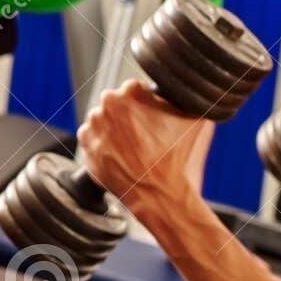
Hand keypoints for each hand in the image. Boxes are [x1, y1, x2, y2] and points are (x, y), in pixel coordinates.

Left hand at [78, 79, 206, 210]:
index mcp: (131, 92)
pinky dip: (102, 143)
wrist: (158, 192)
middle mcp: (107, 105)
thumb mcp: (194, 116)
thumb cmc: (178, 155)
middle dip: (127, 113)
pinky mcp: (85, 145)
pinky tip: (120, 153)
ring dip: (113, 127)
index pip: (135, 88)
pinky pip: (91, 137)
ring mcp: (93, 125)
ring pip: (101, 119)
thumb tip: (184, 89)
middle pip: (115, 102)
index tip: (152, 115)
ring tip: (133, 145)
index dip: (146, 102)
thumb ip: (183, 96)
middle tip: (143, 132)